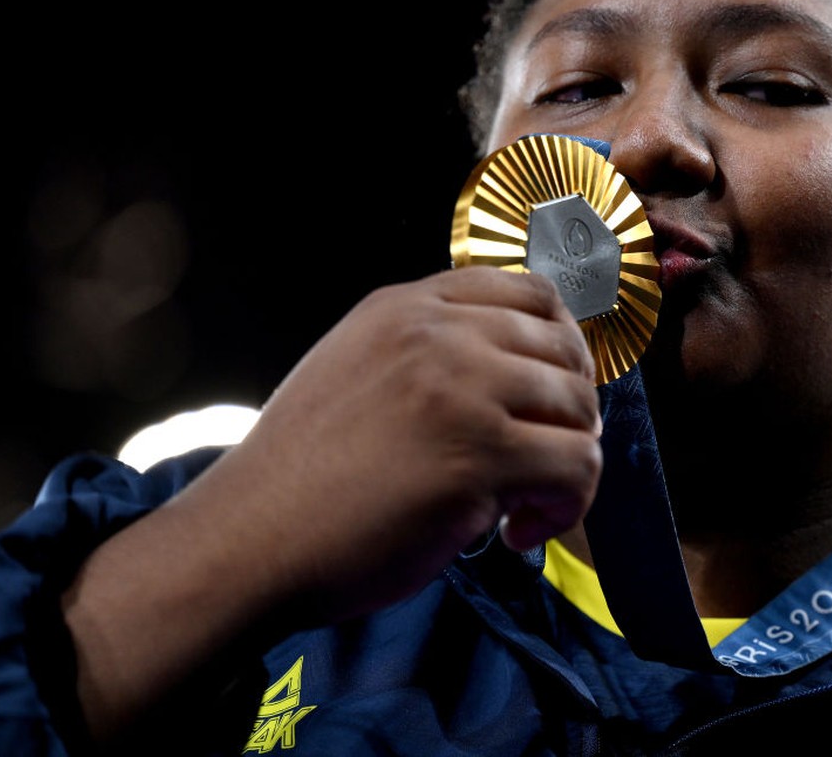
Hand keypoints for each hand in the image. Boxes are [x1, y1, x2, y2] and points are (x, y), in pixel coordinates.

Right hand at [215, 266, 602, 622]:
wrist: (250, 538)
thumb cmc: (300, 475)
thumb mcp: (355, 370)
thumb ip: (428, 356)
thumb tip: (517, 386)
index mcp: (407, 307)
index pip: (532, 293)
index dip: (562, 347)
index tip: (550, 397)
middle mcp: (440, 334)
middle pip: (566, 350)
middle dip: (572, 410)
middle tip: (544, 460)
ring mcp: (462, 388)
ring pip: (581, 408)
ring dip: (571, 461)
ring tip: (526, 504)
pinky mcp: (480, 452)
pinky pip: (577, 464)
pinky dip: (568, 504)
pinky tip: (519, 531)